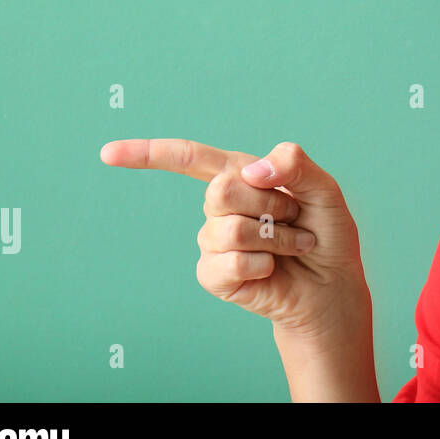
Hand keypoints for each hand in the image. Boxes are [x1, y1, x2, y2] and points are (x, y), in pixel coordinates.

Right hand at [100, 139, 367, 338]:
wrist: (331, 285)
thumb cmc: (326, 232)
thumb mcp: (323, 188)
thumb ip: (295, 164)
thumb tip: (252, 170)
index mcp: (241, 175)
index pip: (189, 158)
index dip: (147, 153)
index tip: (107, 153)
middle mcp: (221, 206)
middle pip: (221, 190)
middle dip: (269, 204)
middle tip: (294, 216)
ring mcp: (214, 242)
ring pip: (229, 228)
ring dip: (275, 237)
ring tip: (292, 243)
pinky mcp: (215, 276)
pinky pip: (228, 263)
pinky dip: (261, 264)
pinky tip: (272, 268)